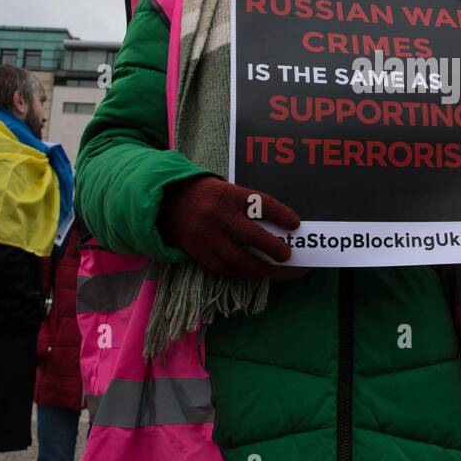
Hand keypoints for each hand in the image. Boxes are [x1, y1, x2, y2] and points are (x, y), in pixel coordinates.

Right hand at [157, 175, 299, 277]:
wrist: (166, 202)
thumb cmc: (204, 195)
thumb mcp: (224, 190)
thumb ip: (244, 203)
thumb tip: (273, 222)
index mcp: (230, 195)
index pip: (263, 205)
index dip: (282, 215)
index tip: (295, 224)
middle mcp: (220, 215)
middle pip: (254, 236)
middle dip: (274, 248)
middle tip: (286, 255)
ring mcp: (208, 235)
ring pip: (239, 258)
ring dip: (257, 266)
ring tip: (268, 269)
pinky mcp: (198, 250)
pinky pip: (221, 266)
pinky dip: (235, 270)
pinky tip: (244, 270)